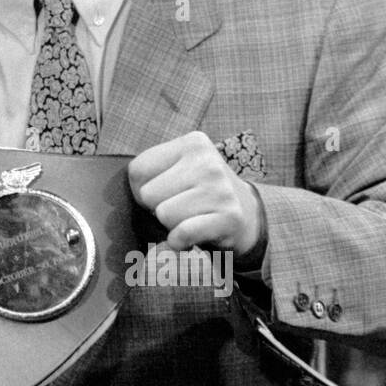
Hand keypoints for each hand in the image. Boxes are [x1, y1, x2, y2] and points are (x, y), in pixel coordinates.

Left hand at [128, 131, 264, 253]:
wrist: (247, 214)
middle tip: (182, 205)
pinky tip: (194, 235)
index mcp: (193, 143)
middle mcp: (208, 162)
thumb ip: (150, 173)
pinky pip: (182, 234)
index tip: (165, 191)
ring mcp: (221, 189)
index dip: (143, 189)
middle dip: (159, 206)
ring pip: (163, 215)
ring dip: (172, 224)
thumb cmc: (199, 191)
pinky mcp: (229, 217)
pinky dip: (180, 242)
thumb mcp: (178, 168)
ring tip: (193, 217)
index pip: (138, 170)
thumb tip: (137, 196)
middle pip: (148, 195)